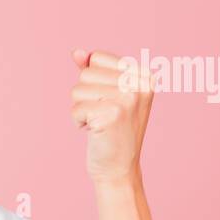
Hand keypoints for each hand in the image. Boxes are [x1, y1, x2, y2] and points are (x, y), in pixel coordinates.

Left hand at [69, 48, 152, 184]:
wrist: (118, 168)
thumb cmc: (111, 130)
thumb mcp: (107, 94)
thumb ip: (93, 70)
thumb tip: (76, 52)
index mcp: (144, 75)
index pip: (97, 58)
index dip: (93, 81)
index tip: (109, 100)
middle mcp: (140, 84)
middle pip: (86, 73)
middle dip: (85, 96)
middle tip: (103, 115)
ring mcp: (128, 99)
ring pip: (77, 90)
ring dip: (81, 109)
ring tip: (99, 123)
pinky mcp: (112, 114)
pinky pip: (75, 109)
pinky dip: (78, 122)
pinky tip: (95, 132)